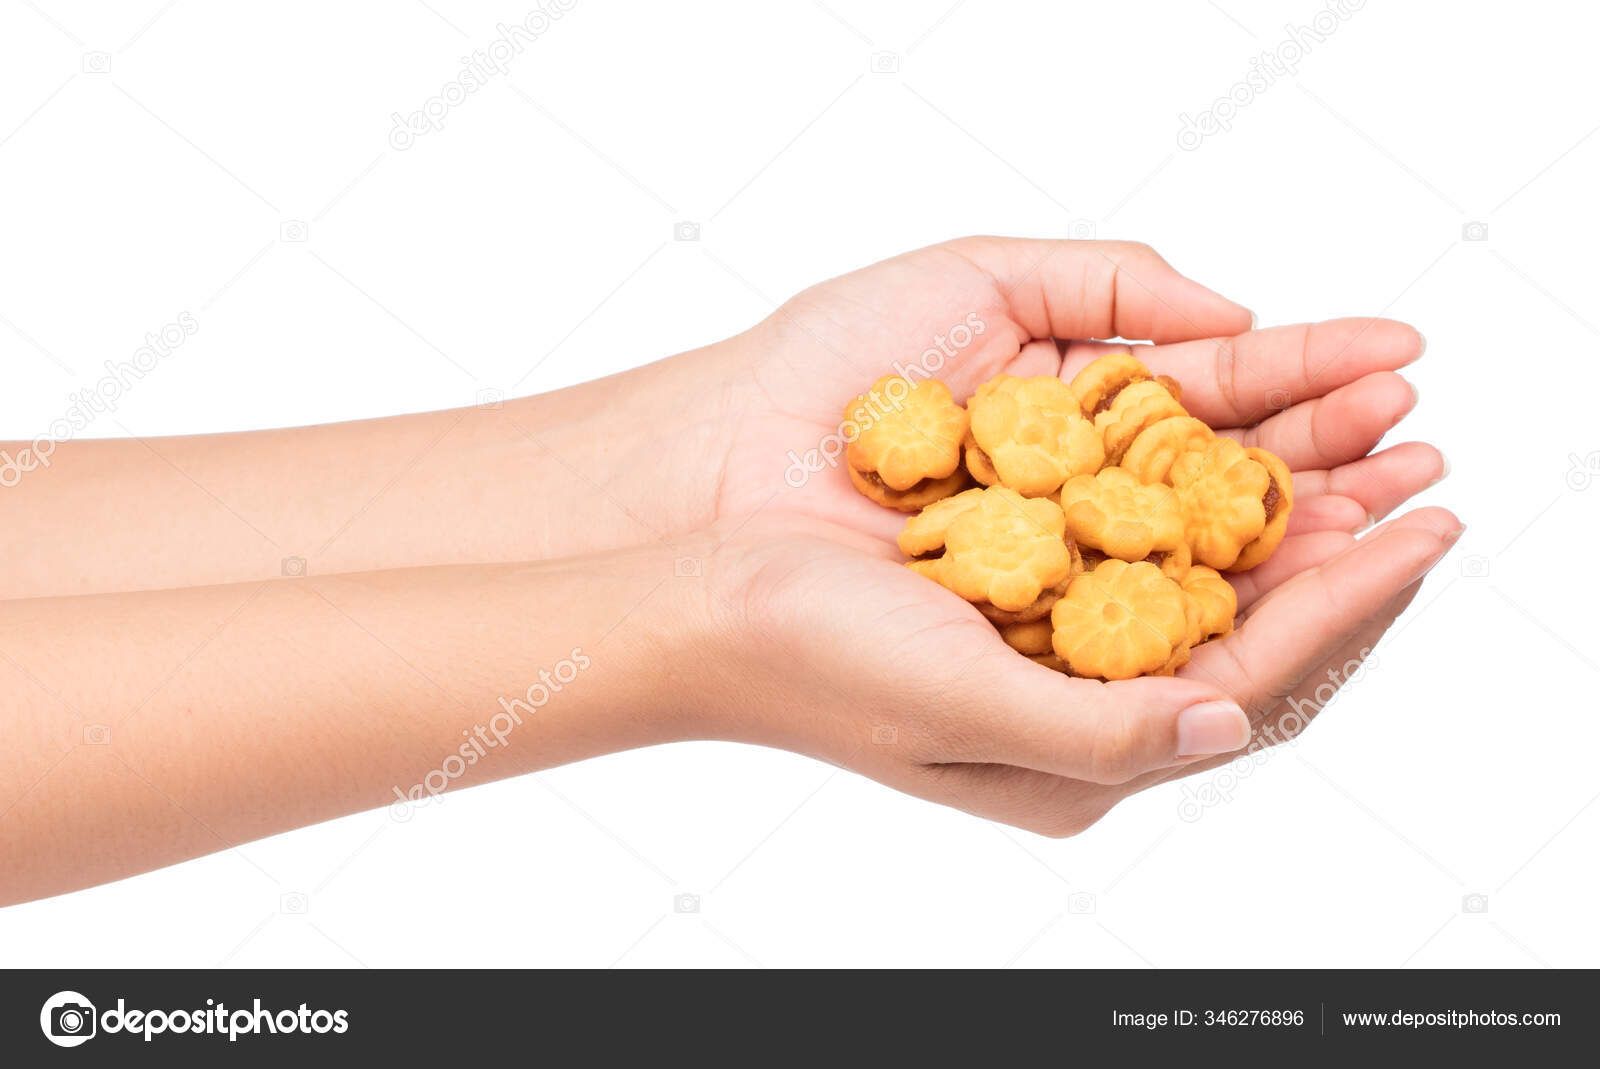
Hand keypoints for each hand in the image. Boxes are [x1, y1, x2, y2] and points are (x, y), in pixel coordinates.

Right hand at [668, 236, 1456, 833]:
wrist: (696, 582)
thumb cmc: (810, 659)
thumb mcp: (961, 712)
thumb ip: (1102, 735)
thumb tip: (1232, 728)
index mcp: (1076, 748)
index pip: (1249, 682)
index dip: (1345, 607)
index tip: (1418, 532)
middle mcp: (1077, 683)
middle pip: (1245, 613)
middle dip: (1339, 541)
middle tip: (1423, 470)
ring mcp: (1050, 608)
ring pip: (1202, 548)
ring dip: (1286, 486)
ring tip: (1368, 425)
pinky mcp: (1018, 541)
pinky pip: (1135, 500)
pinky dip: (1201, 457)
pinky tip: (1245, 416)